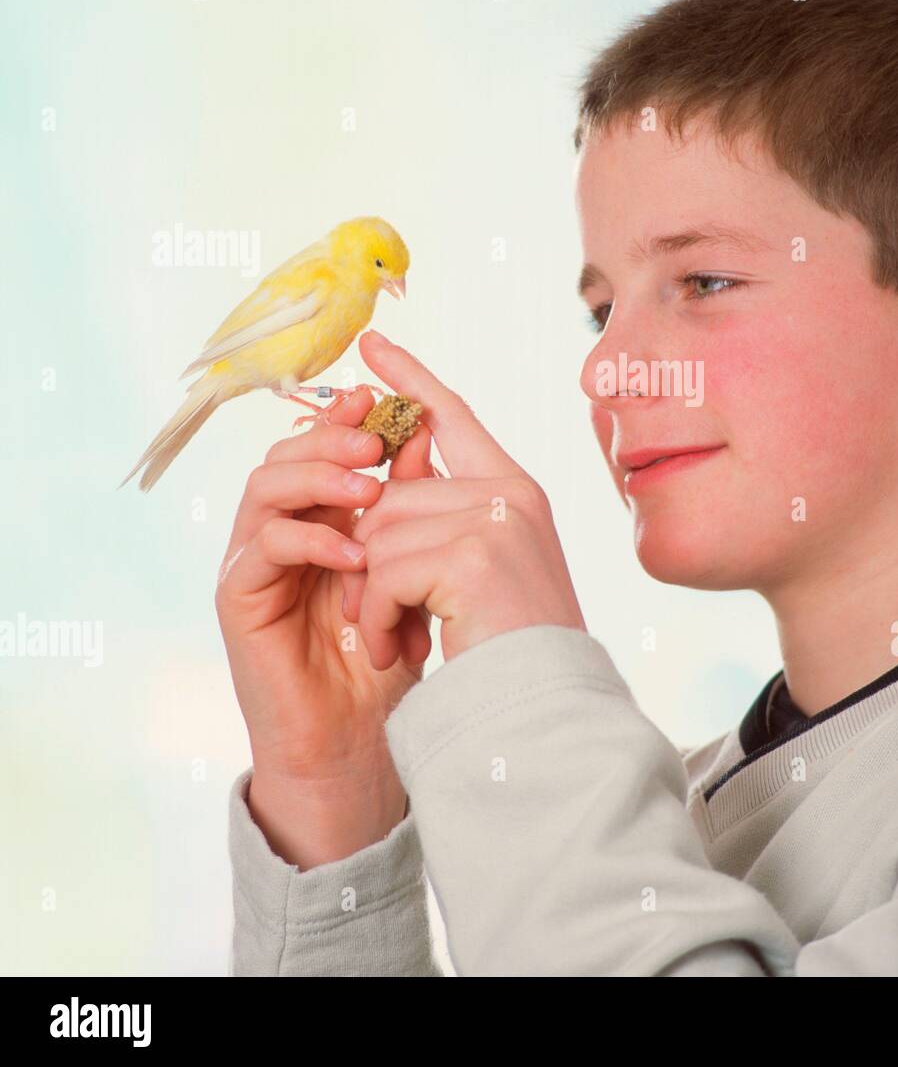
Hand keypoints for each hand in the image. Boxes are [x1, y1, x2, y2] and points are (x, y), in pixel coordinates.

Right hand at [215, 388, 419, 866]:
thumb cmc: (392, 656)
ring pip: (267, 486)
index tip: (387, 385)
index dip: (349, 411)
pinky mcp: (240, 598)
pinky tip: (354, 553)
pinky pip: (262, 547)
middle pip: (290, 452)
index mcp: (327, 514)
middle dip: (333, 434)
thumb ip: (413, 505)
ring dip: (319, 477)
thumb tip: (424, 431)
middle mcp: (287, 528)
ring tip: (371, 487)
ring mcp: (258, 561)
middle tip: (376, 434)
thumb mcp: (413, 568)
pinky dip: (309, 540)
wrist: (360, 744)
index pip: (327, 443)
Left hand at [341, 330, 587, 668]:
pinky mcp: (474, 554)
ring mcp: (496, 519)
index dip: (411, 377)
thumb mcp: (480, 574)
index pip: (453, 416)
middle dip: (367, 559)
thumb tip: (375, 495)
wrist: (547, 709)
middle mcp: (512, 494)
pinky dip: (376, 617)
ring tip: (393, 640)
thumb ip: (443, 524)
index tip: (372, 345)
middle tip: (374, 618)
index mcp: (516, 492)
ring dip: (369, 597)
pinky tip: (398, 648)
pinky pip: (382, 570)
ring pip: (379, 532)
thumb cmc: (513, 652)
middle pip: (391, 494)